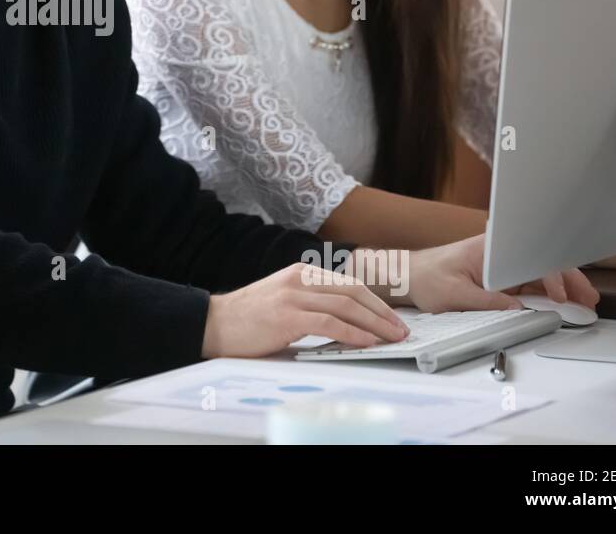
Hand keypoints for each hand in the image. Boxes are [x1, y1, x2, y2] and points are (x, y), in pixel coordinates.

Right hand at [201, 261, 410, 358]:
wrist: (214, 323)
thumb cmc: (249, 318)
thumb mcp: (283, 299)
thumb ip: (310, 302)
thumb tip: (346, 320)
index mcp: (302, 272)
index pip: (350, 284)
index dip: (376, 302)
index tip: (393, 319)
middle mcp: (300, 278)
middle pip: (354, 292)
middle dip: (382, 313)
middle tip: (401, 330)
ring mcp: (293, 295)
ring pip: (346, 306)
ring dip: (375, 324)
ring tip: (392, 338)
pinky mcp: (287, 315)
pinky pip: (329, 322)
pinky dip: (352, 333)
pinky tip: (366, 342)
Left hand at [401, 234, 599, 312]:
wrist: (410, 275)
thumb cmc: (428, 277)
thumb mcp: (455, 294)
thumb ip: (488, 302)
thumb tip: (517, 309)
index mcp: (490, 250)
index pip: (530, 258)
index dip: (551, 276)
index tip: (562, 295)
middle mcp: (500, 254)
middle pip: (542, 264)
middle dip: (569, 280)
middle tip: (589, 299)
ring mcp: (502, 265)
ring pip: (541, 274)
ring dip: (564, 287)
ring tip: (584, 302)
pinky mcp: (501, 276)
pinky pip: (530, 283)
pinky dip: (549, 293)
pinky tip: (564, 302)